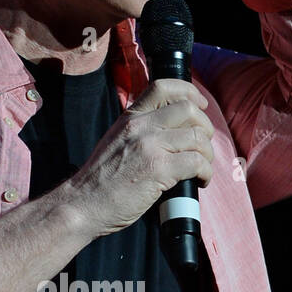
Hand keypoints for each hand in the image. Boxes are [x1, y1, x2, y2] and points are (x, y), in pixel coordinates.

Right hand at [66, 79, 214, 238]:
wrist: (83, 204)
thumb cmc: (100, 181)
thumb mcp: (116, 142)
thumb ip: (139, 132)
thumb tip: (170, 134)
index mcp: (130, 118)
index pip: (163, 87)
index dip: (189, 92)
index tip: (200, 105)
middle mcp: (141, 127)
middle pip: (189, 110)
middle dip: (205, 128)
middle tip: (203, 147)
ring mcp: (150, 146)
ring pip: (197, 137)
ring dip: (208, 155)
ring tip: (203, 169)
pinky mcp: (158, 169)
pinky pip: (197, 162)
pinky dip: (206, 172)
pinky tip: (200, 181)